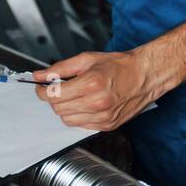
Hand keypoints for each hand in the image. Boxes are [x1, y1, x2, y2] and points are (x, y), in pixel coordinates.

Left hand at [30, 50, 157, 130]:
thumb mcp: (87, 59)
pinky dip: (78, 116)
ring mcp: (103, 117)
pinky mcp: (107, 125)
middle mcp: (97, 103)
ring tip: (75, 95)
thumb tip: (40, 75)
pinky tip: (86, 104)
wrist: (145, 76)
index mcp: (91, 83)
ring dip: (65, 108)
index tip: (41, 87)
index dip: (42, 91)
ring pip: (67, 120)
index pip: (53, 95)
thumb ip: (60, 68)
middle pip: (58, 109)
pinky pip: (81, 126)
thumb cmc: (120, 66)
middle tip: (60, 88)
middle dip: (54, 98)